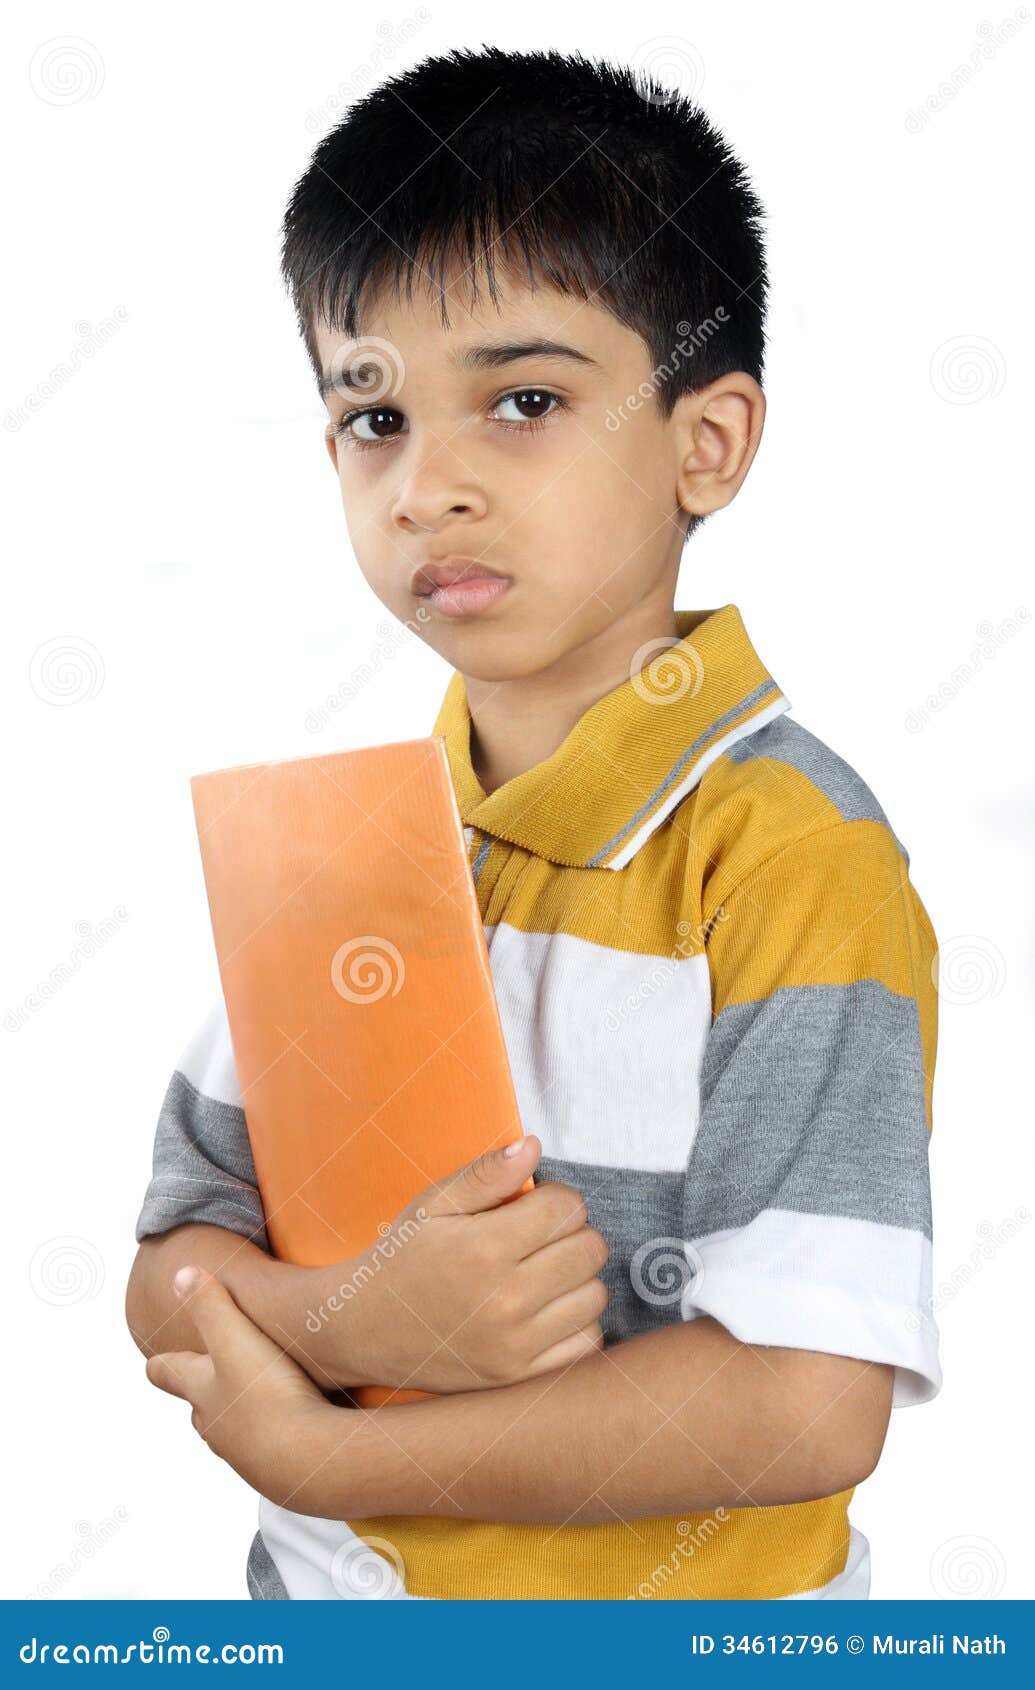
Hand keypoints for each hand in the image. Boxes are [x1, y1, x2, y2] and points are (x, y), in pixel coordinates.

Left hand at [144, 1265, 335, 1509]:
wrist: (302, 1456)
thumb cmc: (264, 1392)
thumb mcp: (234, 1336)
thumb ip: (208, 1303)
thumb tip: (180, 1274)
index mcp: (199, 1389)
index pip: (167, 1373)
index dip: (161, 1364)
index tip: (153, 1361)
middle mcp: (214, 1424)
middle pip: (198, 1406)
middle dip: (202, 1390)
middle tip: (209, 1377)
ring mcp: (242, 1451)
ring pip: (230, 1428)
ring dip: (239, 1412)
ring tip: (256, 1398)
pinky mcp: (273, 1468)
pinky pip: (266, 1446)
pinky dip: (272, 1432)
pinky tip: (292, 1424)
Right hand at [304, 1134, 608, 1394]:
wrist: (361, 1330)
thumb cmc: (400, 1260)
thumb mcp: (431, 1207)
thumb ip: (485, 1175)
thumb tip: (532, 1146)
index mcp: (483, 1248)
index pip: (567, 1208)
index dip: (556, 1198)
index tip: (535, 1206)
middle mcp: (504, 1300)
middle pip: (589, 1249)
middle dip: (572, 1233)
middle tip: (541, 1237)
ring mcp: (514, 1345)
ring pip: (595, 1296)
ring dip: (578, 1278)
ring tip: (543, 1272)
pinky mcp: (518, 1377)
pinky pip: (586, 1344)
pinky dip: (577, 1323)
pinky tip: (548, 1310)